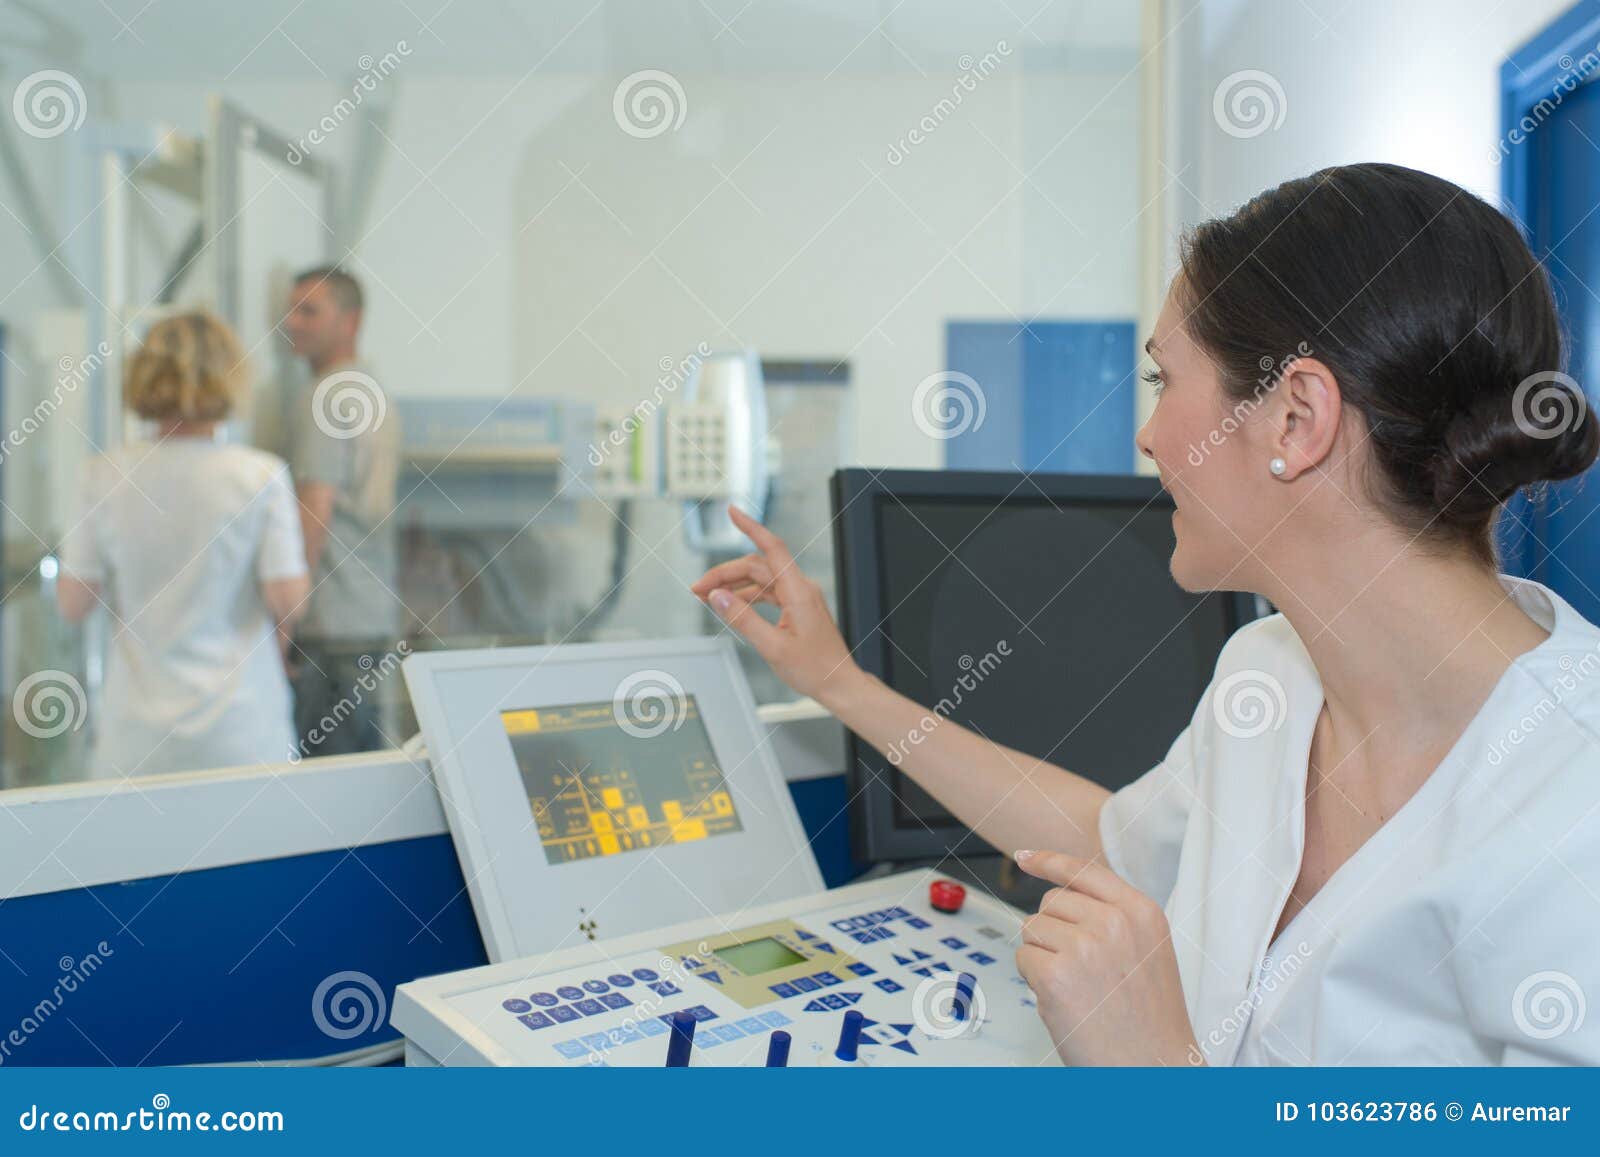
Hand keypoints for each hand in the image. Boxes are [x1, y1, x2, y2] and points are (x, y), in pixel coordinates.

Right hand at [689, 505, 862, 704]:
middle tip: (698, 589)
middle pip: (757, 567)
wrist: (838, 684)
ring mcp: (800, 597)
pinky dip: (746, 596)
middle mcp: (800, 588)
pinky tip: (730, 605)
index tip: (733, 513)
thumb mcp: (772, 647)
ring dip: (733, 586)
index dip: (751, 528)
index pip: (772, 548)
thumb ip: (742, 619)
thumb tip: (717, 597)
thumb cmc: (815, 669)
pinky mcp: (797, 608)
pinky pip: (768, 593)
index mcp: (799, 591)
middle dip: (725, 573)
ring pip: (760, 580)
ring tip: (707, 598)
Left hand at [1013, 849, 1199, 1065]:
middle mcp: (1114, 922)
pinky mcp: (1057, 975)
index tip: (1026, 858)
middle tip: (1080, 971)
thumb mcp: (1149, 950)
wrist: (1154, 1070)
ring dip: (1043, 958)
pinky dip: (1033, 981)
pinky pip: (1023, 959)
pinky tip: (1063, 1002)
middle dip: (1052, 932)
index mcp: (1141, 911)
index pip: (1083, 870)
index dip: (1048, 861)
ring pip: (1032, 930)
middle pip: (1050, 902)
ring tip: (1078, 990)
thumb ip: (1114, 916)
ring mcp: (1085, 947)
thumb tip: (1062, 895)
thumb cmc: (1150, 1021)